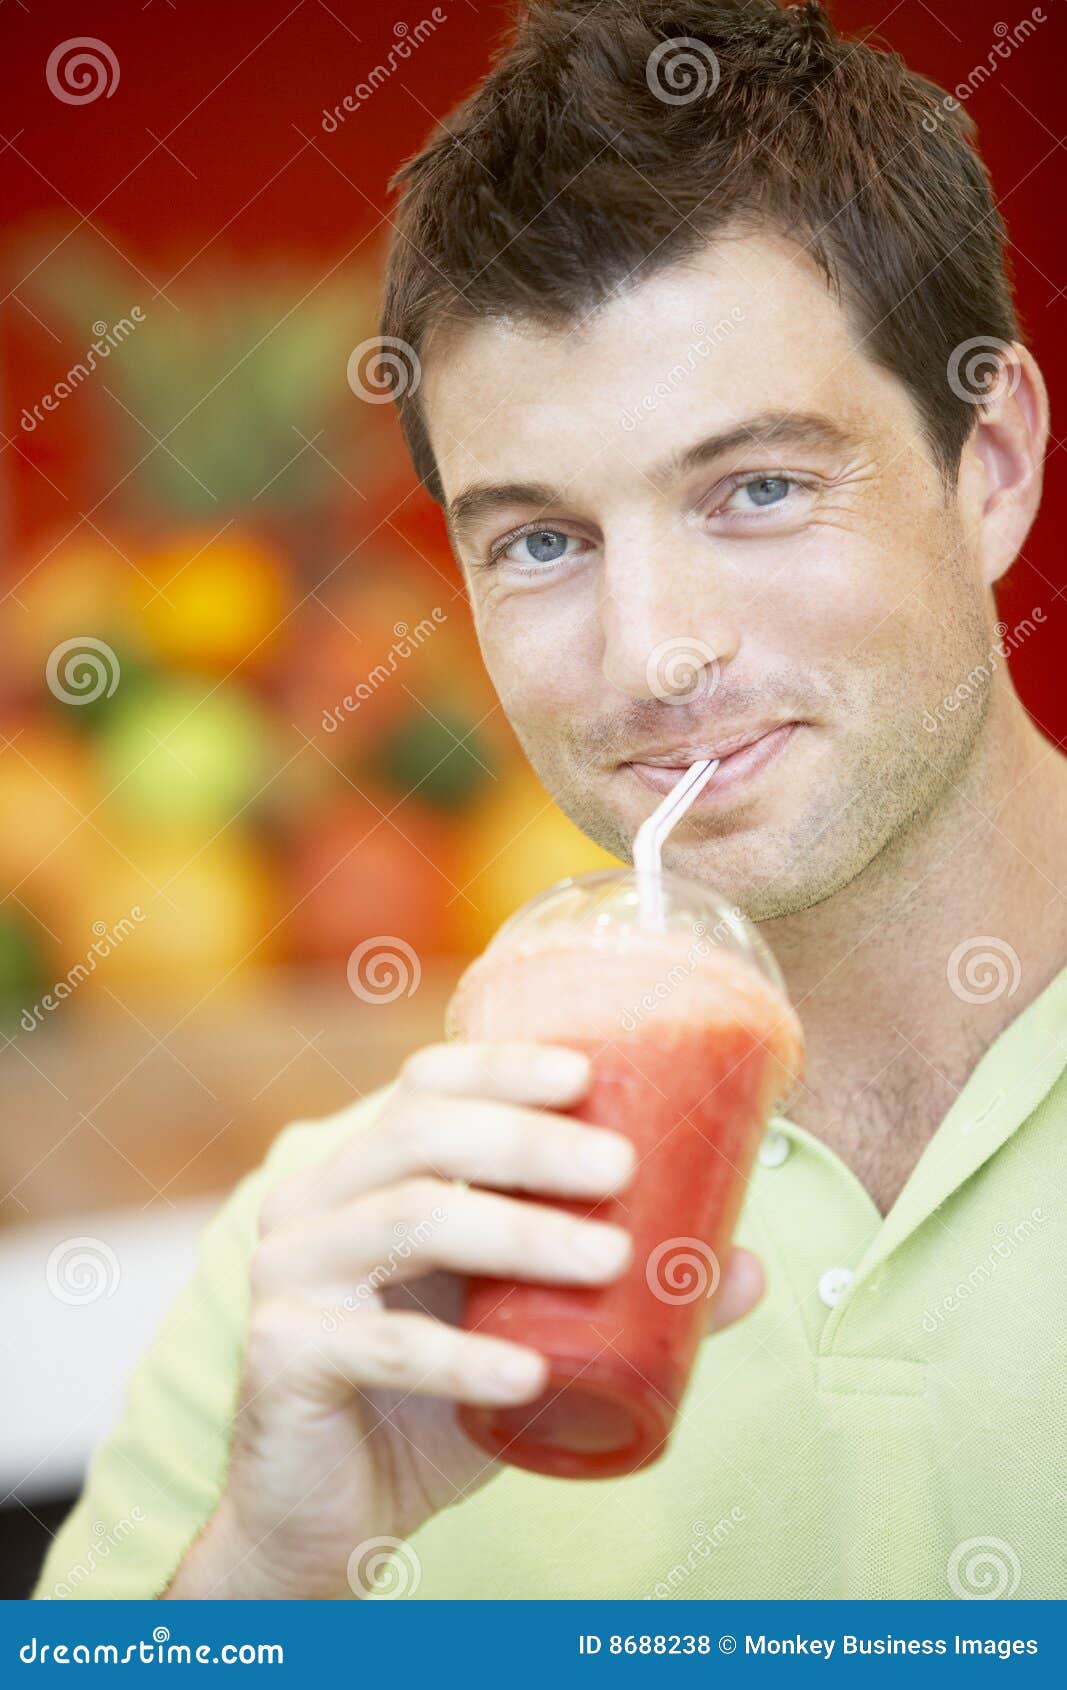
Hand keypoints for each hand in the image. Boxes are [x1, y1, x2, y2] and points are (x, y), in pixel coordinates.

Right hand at [166, 1042, 762, 1598]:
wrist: (333, 1518)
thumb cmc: (432, 1406)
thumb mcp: (530, 1340)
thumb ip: (622, 1300)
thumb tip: (748, 1270)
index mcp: (365, 1176)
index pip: (426, 1088)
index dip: (500, 1067)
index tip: (586, 1075)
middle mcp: (314, 1205)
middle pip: (420, 1135)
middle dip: (528, 1141)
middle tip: (619, 1166)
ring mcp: (288, 1276)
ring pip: (407, 1220)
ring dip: (519, 1232)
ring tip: (609, 1258)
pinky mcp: (282, 1355)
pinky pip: (381, 1345)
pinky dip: (463, 1357)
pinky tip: (529, 1375)